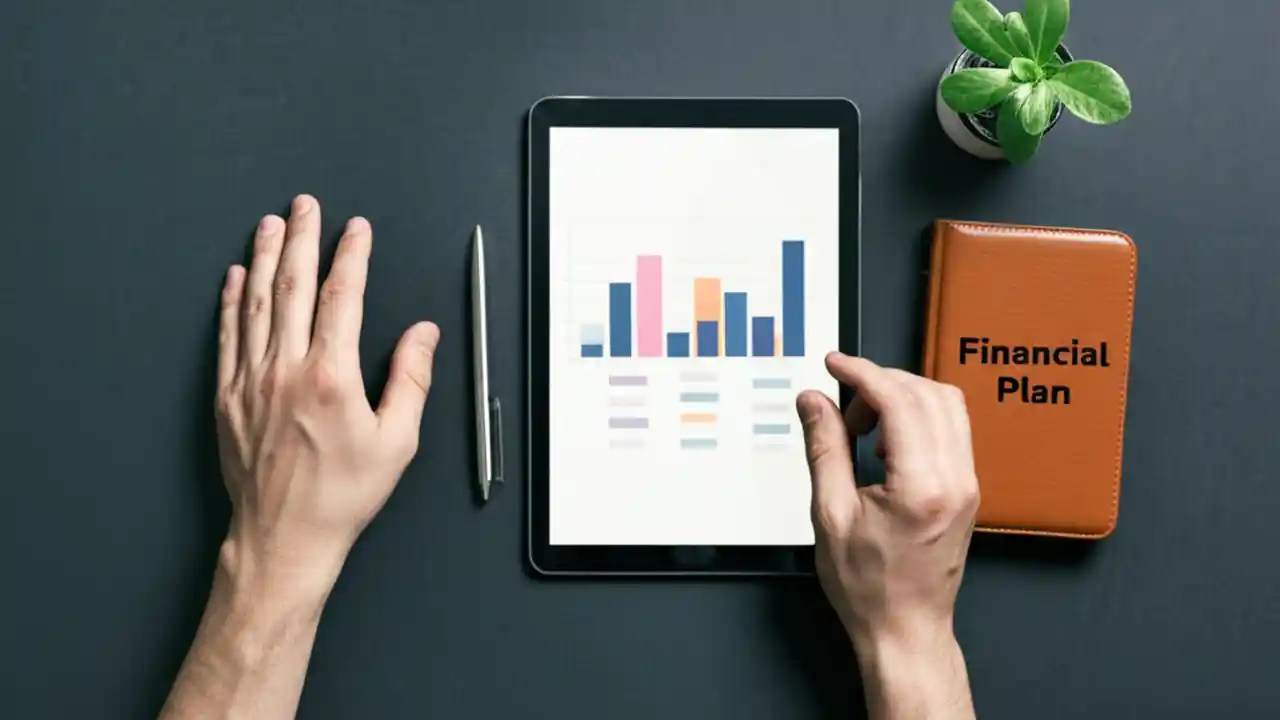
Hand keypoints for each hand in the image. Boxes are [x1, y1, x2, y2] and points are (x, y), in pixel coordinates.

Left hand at [215, 195, 440, 598]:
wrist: (284, 537)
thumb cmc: (341, 497)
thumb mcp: (397, 442)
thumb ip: (412, 380)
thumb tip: (423, 335)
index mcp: (332, 377)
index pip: (342, 297)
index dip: (350, 256)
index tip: (355, 230)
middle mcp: (287, 371)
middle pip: (294, 287)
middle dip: (301, 238)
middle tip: (304, 206)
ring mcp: (251, 381)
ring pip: (256, 303)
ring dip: (264, 258)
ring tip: (270, 225)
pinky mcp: (227, 398)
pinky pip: (228, 336)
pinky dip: (231, 302)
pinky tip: (234, 278)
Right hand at [797, 353, 978, 718]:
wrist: (905, 629)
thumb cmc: (868, 587)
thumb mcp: (830, 514)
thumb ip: (824, 448)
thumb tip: (815, 401)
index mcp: (922, 487)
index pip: (900, 401)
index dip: (862, 373)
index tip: (835, 364)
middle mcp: (956, 479)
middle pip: (926, 394)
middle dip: (879, 384)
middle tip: (841, 408)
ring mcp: (968, 483)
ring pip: (945, 405)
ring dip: (901, 397)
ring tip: (863, 426)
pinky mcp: (968, 488)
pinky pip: (950, 428)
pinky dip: (916, 417)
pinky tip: (885, 442)